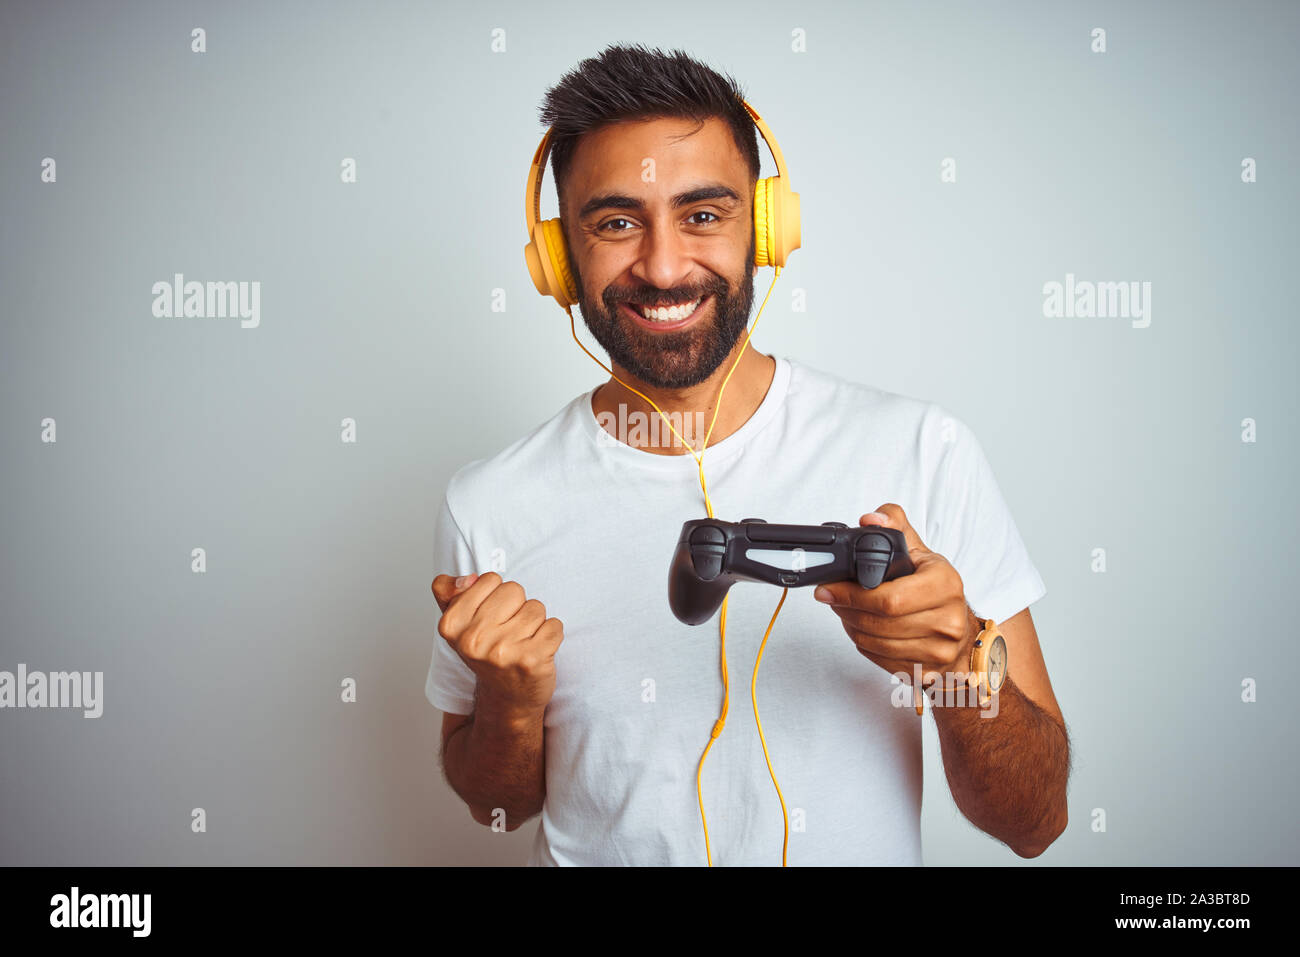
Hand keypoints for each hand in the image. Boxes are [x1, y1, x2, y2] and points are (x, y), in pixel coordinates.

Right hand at [431, 571, 564, 716]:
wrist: (507, 699)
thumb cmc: (487, 654)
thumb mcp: (459, 623)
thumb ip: (450, 592)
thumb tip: (469, 578)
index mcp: (452, 625)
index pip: (490, 579)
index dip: (495, 595)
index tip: (489, 619)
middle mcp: (473, 640)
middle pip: (514, 590)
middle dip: (516, 607)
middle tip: (508, 633)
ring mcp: (502, 652)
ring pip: (536, 607)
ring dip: (534, 623)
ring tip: (522, 643)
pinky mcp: (531, 660)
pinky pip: (555, 625)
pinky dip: (551, 635)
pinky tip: (537, 651)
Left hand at [813, 504, 978, 691]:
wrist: (964, 634)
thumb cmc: (938, 590)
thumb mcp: (921, 553)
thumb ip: (895, 527)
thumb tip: (871, 519)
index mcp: (945, 584)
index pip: (890, 598)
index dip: (852, 594)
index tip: (830, 588)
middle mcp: (948, 619)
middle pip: (880, 622)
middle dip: (846, 609)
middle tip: (831, 598)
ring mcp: (940, 650)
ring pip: (876, 642)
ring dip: (851, 626)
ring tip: (844, 611)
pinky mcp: (928, 672)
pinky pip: (881, 659)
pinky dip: (864, 643)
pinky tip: (861, 629)